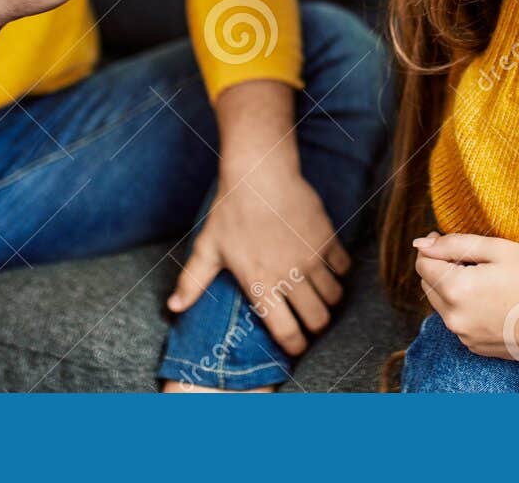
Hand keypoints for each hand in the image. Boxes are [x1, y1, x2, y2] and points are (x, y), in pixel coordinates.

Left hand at [167, 156, 350, 356]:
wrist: (260, 173)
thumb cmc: (231, 210)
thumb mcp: (208, 247)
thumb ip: (192, 282)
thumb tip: (174, 307)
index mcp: (261, 284)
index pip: (287, 332)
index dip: (295, 346)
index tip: (296, 345)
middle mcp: (290, 276)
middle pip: (318, 319)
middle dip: (315, 326)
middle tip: (309, 320)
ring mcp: (312, 257)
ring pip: (334, 296)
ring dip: (328, 300)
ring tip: (318, 295)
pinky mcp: (327, 238)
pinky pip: (343, 267)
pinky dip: (338, 272)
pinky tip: (327, 268)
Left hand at [412, 231, 518, 361]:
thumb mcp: (498, 249)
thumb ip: (454, 244)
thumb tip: (421, 243)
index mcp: (455, 289)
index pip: (423, 263)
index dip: (434, 247)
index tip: (448, 239)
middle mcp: (454, 318)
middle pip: (429, 284)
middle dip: (442, 268)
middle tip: (472, 258)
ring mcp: (465, 336)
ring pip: (442, 304)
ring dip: (453, 289)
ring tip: (487, 279)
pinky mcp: (476, 347)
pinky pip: (459, 321)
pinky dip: (466, 308)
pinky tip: (493, 300)